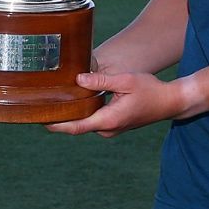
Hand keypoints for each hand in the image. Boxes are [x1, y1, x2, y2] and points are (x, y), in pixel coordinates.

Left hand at [46, 72, 183, 136]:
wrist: (170, 102)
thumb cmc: (151, 90)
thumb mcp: (125, 81)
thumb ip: (101, 81)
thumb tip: (78, 79)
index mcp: (108, 120)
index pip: (76, 126)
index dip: (57, 124)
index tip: (39, 120)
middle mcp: (107, 129)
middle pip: (77, 126)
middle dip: (59, 118)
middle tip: (38, 107)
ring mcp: (111, 129)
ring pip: (84, 123)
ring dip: (70, 116)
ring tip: (50, 103)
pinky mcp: (113, 125)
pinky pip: (92, 121)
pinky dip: (81, 114)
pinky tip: (71, 102)